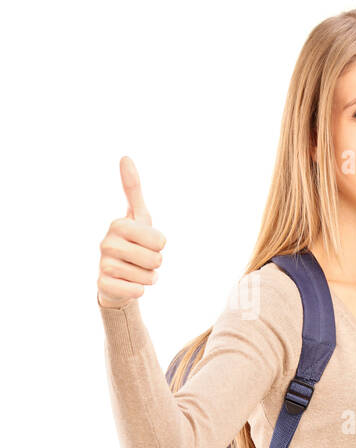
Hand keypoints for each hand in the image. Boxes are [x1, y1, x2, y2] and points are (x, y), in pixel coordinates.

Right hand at [98, 156, 166, 310]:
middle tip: (142, 260)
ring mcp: (103, 263)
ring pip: (149, 276)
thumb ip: (133, 189)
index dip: (159, 244)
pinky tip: (128, 284)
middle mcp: (107, 242)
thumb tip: (125, 156)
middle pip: (157, 259)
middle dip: (156, 263)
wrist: (115, 276)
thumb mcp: (138, 216)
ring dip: (148, 277)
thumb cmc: (132, 243)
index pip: (160, 240)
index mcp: (119, 224)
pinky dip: (139, 290)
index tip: (146, 241)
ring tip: (135, 271)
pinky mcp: (103, 284)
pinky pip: (137, 291)